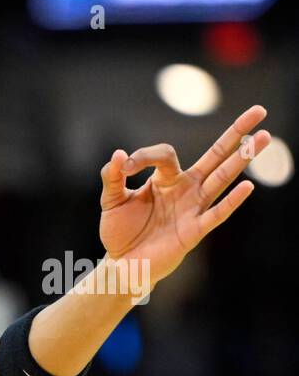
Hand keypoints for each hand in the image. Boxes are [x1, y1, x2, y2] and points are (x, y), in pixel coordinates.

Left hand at [98, 104, 270, 287]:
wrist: (123, 264)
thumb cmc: (121, 231)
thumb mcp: (112, 201)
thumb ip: (112, 177)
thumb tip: (118, 154)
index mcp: (166, 179)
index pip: (165, 154)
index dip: (144, 156)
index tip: (126, 168)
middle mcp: (186, 189)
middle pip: (215, 156)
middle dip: (236, 133)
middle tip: (259, 110)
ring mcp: (193, 208)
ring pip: (221, 179)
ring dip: (241, 159)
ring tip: (263, 137)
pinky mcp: (194, 230)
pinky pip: (216, 214)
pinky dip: (231, 201)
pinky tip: (247, 186)